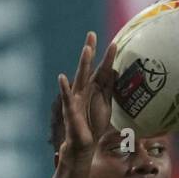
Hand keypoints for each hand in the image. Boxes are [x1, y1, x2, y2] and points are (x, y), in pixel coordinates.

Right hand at [58, 32, 118, 159]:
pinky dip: (64, 88)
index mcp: (93, 88)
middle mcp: (84, 89)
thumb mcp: (106, 104)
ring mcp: (76, 98)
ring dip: (83, 63)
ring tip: (86, 50)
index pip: (101, 69)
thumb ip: (110, 88)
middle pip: (88, 67)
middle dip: (90, 51)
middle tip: (92, 34)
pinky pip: (67, 97)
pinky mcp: (70, 110)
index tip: (114, 43)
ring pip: (80, 78)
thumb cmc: (94, 123)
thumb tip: (116, 72)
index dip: (107, 57)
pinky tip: (62, 78)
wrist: (85, 144)